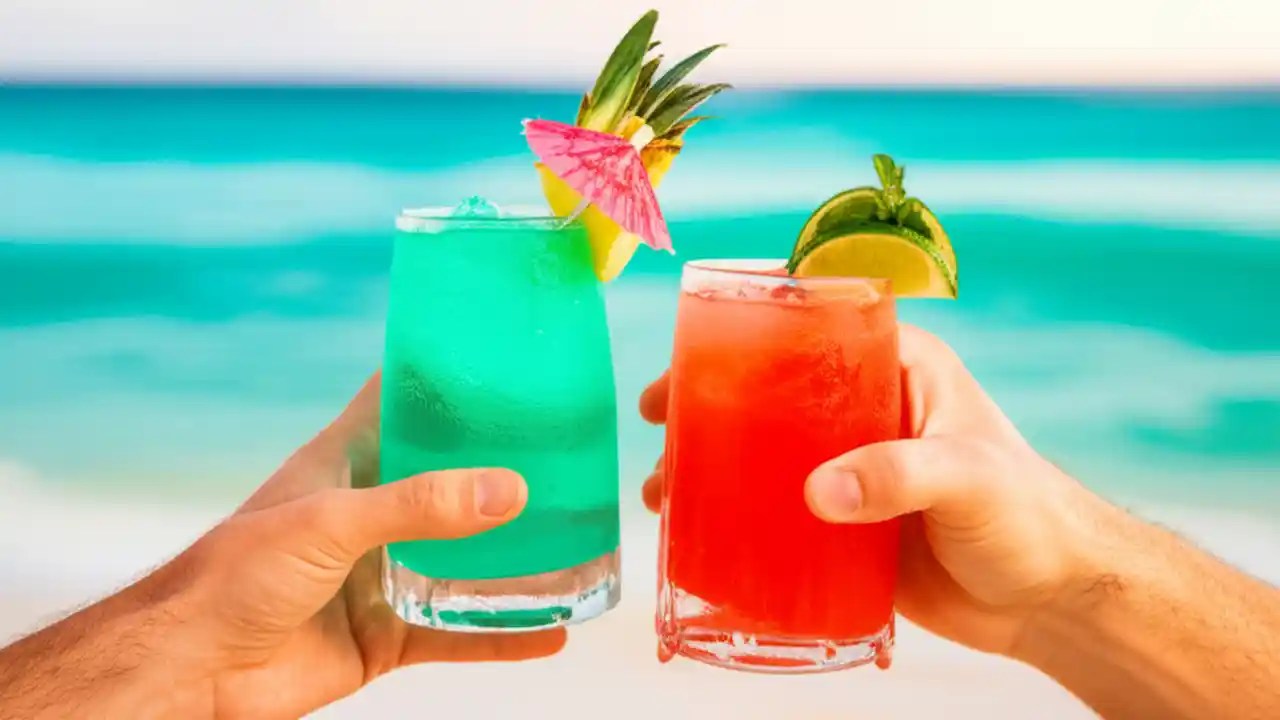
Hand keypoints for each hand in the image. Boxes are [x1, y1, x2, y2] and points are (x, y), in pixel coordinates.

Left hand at [0, 373, 565, 719]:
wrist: (192, 671)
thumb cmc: (236, 574)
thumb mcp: (330, 520)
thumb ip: (418, 506)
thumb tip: (509, 490)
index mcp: (348, 460)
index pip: (403, 399)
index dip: (450, 375)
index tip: (509, 356)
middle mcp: (374, 510)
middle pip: (451, 479)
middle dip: (504, 468)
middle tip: (572, 454)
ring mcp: (386, 571)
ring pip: (466, 557)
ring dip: (515, 554)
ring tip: (580, 540)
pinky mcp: (391, 630)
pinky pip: (461, 630)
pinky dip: (506, 634)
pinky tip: (554, 633)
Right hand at [639, 325, 1105, 660]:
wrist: (1052, 599)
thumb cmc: (1031, 516)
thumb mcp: (969, 478)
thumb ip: (898, 475)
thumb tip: (815, 493)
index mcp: (898, 369)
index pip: (813, 327)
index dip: (747, 331)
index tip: (690, 354)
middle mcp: (866, 410)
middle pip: (771, 391)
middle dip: (708, 403)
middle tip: (660, 421)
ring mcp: (852, 469)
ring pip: (765, 454)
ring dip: (713, 467)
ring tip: (664, 492)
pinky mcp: (845, 525)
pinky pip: (778, 512)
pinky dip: (737, 518)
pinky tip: (701, 534)